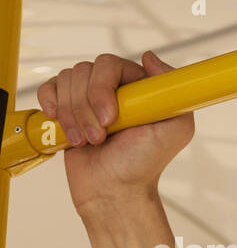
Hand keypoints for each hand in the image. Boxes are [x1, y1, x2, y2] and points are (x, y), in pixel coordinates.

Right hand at [35, 51, 194, 214]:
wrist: (113, 190)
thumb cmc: (144, 164)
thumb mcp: (175, 130)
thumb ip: (174, 94)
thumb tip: (151, 57)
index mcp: (139, 87)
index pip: (111, 65)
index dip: (103, 89)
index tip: (110, 118)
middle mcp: (114, 88)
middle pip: (84, 71)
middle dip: (87, 108)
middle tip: (100, 137)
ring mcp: (89, 97)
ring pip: (66, 81)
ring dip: (73, 116)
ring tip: (88, 141)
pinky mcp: (67, 108)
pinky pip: (49, 88)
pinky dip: (52, 106)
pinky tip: (65, 127)